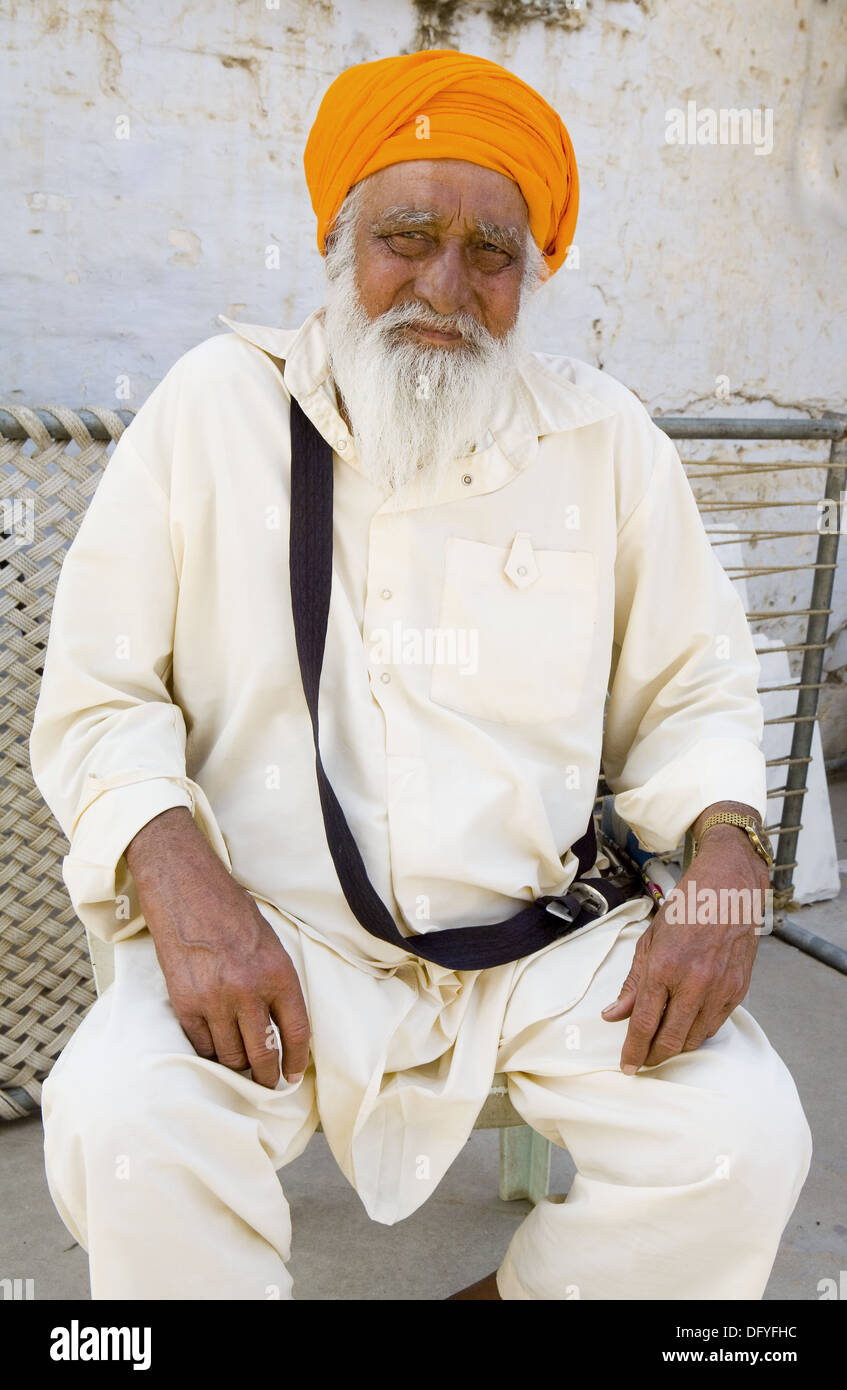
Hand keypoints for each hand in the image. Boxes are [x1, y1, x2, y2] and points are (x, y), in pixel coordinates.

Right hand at [125, 807, 309, 1087]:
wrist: (186, 890)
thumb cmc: (232, 912)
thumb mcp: (271, 944)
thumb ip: (278, 984)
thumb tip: (283, 1028)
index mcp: (278, 973)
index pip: (296, 1033)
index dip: (296, 1061)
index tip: (293, 1075)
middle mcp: (248, 991)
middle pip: (263, 1054)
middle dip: (268, 1075)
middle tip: (269, 1084)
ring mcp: (213, 1000)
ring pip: (230, 1056)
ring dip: (238, 1066)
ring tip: (243, 1067)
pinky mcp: (184, 1003)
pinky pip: (202, 1046)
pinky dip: (211, 1052)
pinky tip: (217, 1049)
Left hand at [601, 826, 768, 1071]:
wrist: (729, 888)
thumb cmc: (687, 907)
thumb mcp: (649, 940)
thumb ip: (633, 982)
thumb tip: (614, 1014)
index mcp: (664, 967)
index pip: (645, 1024)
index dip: (634, 1050)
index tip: (627, 1065)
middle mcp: (694, 982)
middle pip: (671, 1039)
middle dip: (654, 1056)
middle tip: (643, 1060)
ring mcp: (719, 988)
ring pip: (695, 1038)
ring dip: (676, 1046)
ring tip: (662, 1044)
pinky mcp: (738, 990)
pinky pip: (715, 1025)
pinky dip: (698, 1032)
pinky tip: (687, 1027)